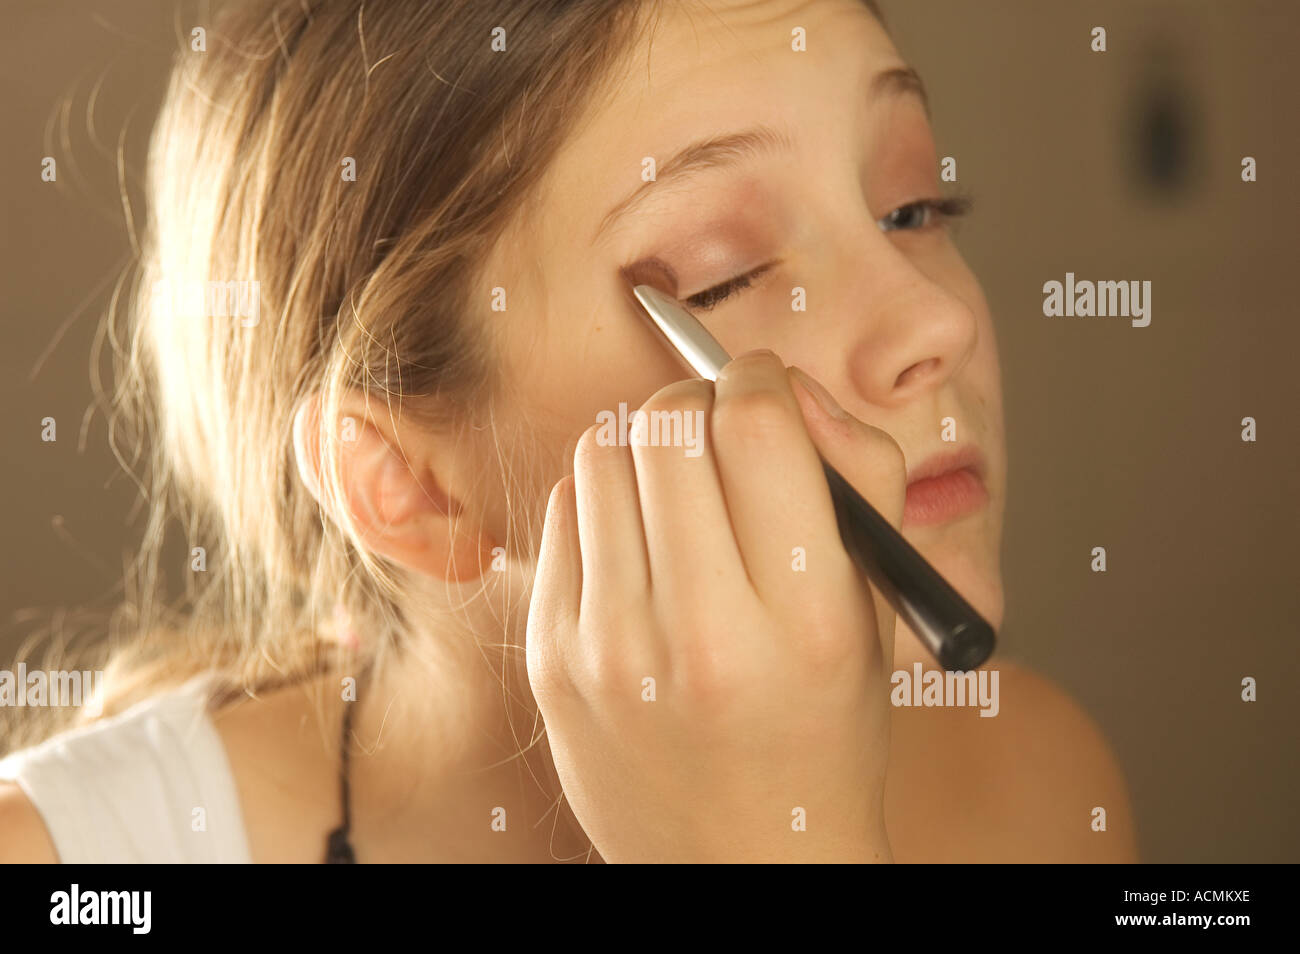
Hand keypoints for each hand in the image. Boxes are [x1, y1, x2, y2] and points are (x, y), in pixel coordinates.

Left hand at [525, 350, 906, 861]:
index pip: (756, 426)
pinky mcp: (552, 657)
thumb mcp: (875, 612)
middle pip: (668, 424)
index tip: (763, 387)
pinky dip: (605, 501)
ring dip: (647, 445)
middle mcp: (702, 635)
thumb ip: (858, 478)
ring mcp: (610, 650)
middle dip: (699, 402)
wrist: (743, 863)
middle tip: (721, 435)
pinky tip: (640, 546)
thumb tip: (784, 386)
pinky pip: (563, 511)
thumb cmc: (823, 731)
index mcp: (806, 621)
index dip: (760, 377)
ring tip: (679, 492)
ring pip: (602, 454)